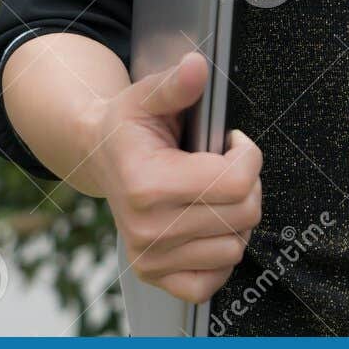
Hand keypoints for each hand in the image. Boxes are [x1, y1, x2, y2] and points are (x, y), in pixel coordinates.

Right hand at [88, 52, 262, 304]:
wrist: (100, 157)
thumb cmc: (128, 127)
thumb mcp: (147, 96)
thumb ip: (177, 84)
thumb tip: (196, 66)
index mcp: (148, 185)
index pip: (237, 182)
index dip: (248, 155)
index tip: (232, 143)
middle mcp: (148, 229)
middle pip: (244, 214)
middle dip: (248, 184)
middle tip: (226, 166)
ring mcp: (150, 258)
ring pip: (236, 247)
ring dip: (236, 218)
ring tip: (214, 193)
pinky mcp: (154, 276)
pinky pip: (213, 281)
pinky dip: (220, 255)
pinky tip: (208, 226)